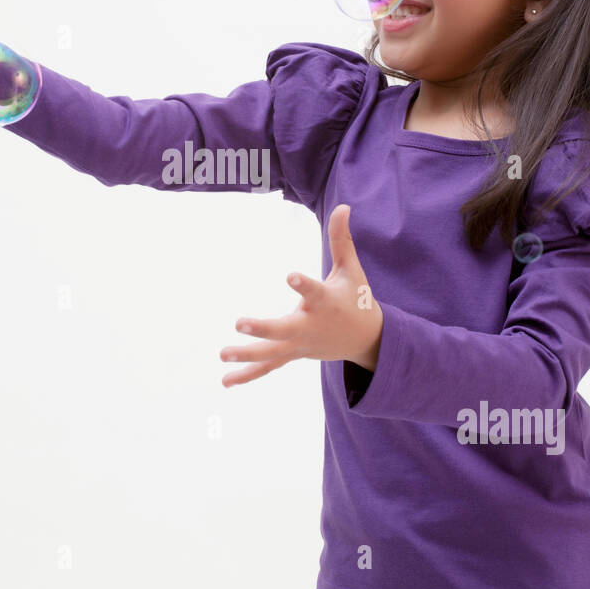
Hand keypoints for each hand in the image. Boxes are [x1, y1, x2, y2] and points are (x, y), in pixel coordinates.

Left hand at [220, 204, 383, 387]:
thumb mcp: (351, 269)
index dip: (302, 284)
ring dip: (247, 355)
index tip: (290, 276)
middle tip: (239, 322)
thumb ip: (341, 239)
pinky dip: (248, 375)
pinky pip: (269, 367)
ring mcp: (300, 344)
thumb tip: (343, 206)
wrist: (368, 340)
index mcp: (325, 303)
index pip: (313, 292)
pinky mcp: (293, 354)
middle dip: (262, 328)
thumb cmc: (357, 298)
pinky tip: (225, 382)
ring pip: (271, 353)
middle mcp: (310, 326)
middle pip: (283, 329)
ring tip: (221, 354)